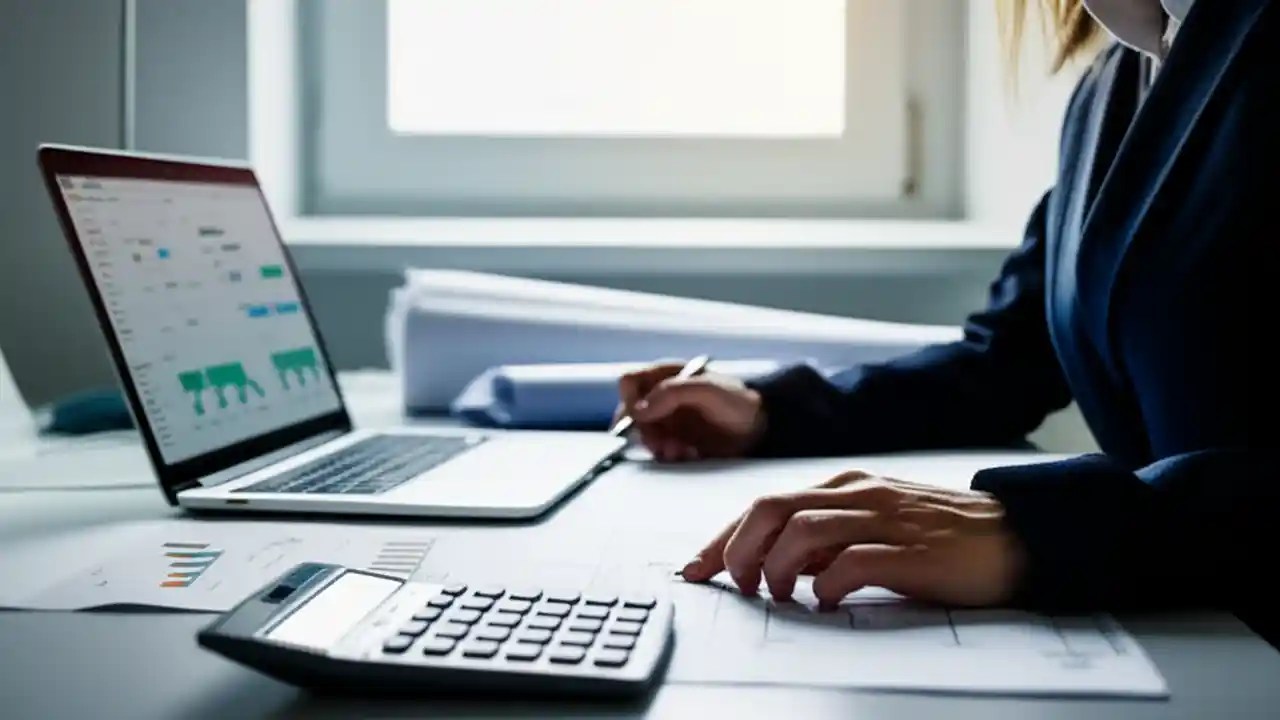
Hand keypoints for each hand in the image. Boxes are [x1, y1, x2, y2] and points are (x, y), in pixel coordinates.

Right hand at [616, 362, 766, 461]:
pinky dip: (668, 457)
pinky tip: (689, 455)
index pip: (629, 382)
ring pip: (643, 436)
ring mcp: (666, 422)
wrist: (761, 430)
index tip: (642, 416)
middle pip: (630, 414)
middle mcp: (660, 398)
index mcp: (665, 376)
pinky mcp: (674, 443)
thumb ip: (672, 393)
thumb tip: (638, 410)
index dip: (630, 398)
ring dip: (657, 446)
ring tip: (681, 451)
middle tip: (661, 443)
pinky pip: (658, 453)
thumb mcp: (708, 389)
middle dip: (644, 430)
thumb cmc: (737, 402)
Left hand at [681, 471, 1024, 607]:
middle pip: (771, 508)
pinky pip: (852, 562)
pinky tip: (826, 603)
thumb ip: (825, 538)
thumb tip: (775, 563)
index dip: (722, 536)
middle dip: (737, 549)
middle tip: (735, 585)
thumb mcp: (871, 525)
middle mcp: (857, 493)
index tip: (695, 567)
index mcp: (844, 485)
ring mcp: (883, 518)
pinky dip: (826, 586)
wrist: (1011, 534)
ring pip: (802, 531)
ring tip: (777, 597)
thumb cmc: (938, 535)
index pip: (764, 502)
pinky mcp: (910, 551)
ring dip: (775, 568)